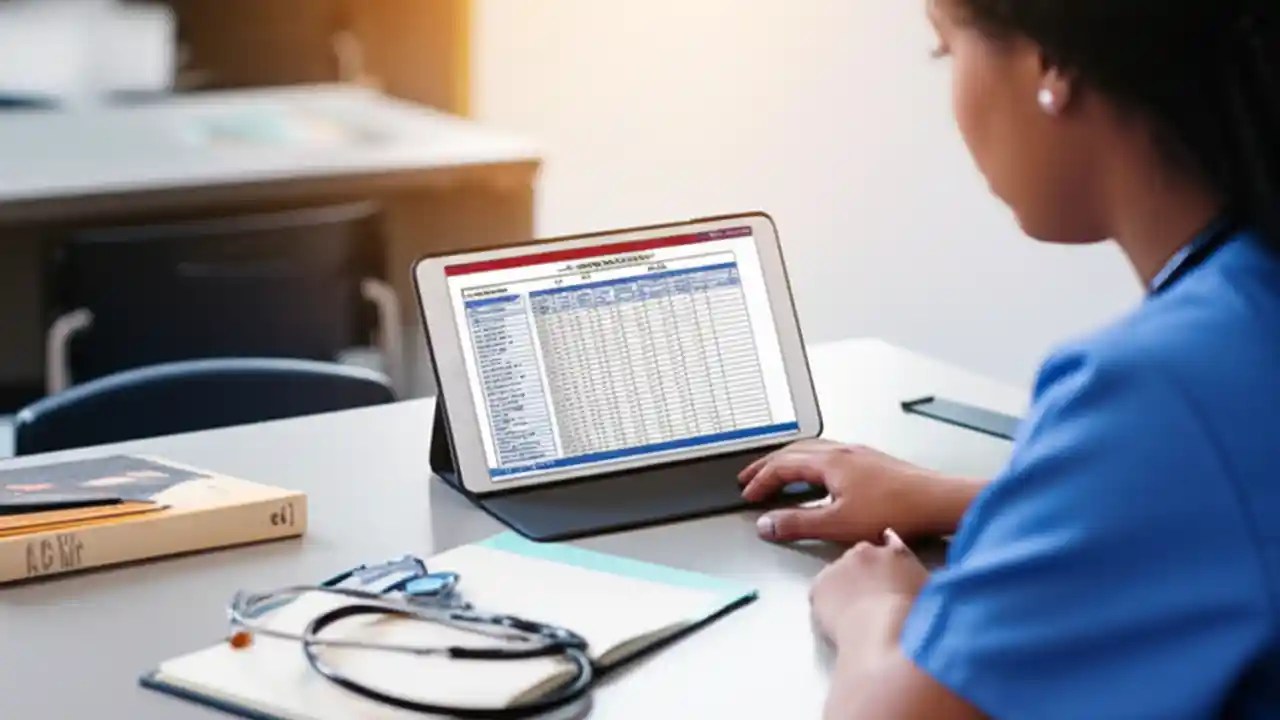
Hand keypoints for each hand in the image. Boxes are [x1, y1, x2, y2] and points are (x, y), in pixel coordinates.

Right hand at [739, 440, 981, 543]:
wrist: (938, 502)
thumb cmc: (895, 511)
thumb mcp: (837, 524)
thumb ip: (798, 523)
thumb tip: (767, 523)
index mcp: (829, 461)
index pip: (782, 466)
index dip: (761, 481)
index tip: (748, 494)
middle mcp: (842, 451)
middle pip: (793, 452)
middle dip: (768, 465)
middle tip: (750, 478)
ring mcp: (859, 454)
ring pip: (813, 450)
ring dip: (789, 462)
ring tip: (779, 475)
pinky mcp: (873, 463)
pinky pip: (830, 455)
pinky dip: (811, 463)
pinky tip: (819, 477)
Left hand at [810, 530, 928, 645]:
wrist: (887, 636)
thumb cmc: (917, 622)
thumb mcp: (932, 595)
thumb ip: (922, 578)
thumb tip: (921, 574)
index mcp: (897, 553)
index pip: (890, 548)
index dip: (887, 566)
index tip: (887, 579)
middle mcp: (866, 552)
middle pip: (862, 558)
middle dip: (865, 574)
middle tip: (872, 602)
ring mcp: (840, 565)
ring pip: (839, 574)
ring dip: (845, 587)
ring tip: (856, 616)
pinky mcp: (820, 585)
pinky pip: (821, 592)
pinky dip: (826, 603)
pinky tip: (839, 622)